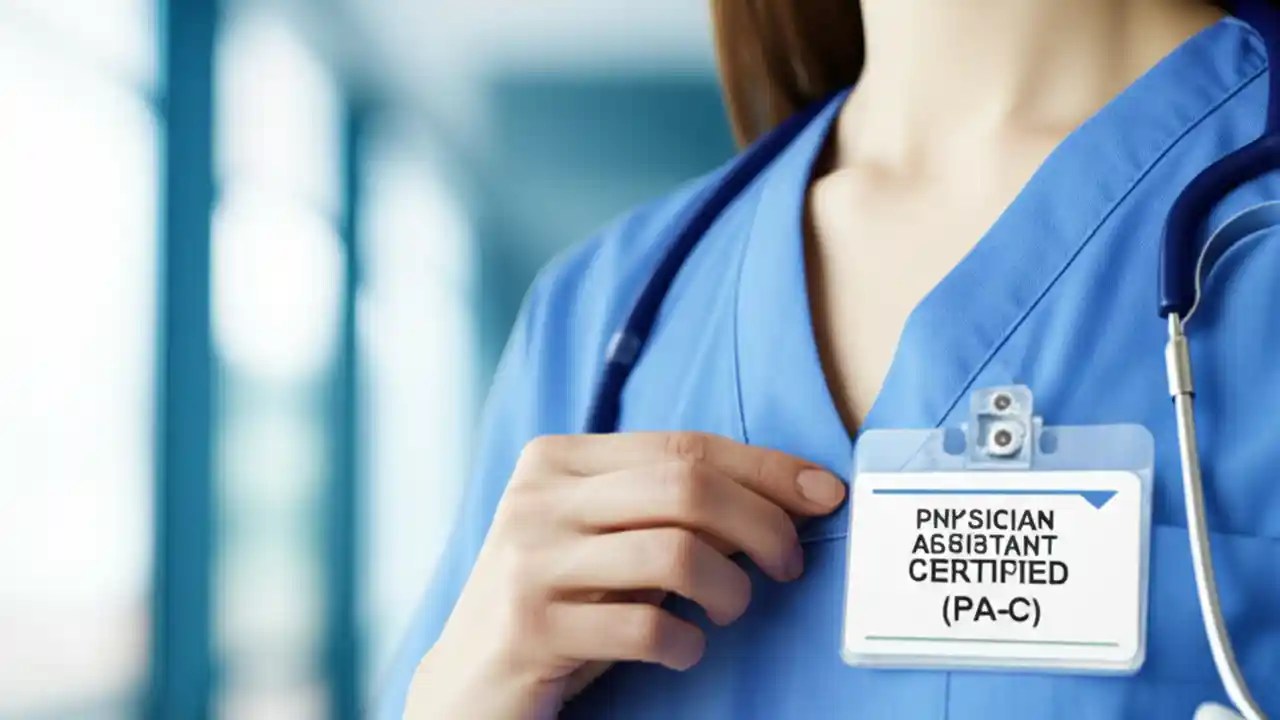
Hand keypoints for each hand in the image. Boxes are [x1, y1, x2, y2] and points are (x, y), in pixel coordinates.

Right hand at [404, 431, 845, 718]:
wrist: (463, 686)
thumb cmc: (557, 605)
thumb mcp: (602, 542)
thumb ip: (668, 510)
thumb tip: (787, 495)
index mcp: (556, 460)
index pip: (684, 446)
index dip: (766, 467)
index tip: (825, 493)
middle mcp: (537, 498)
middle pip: (687, 487)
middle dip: (763, 523)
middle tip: (790, 564)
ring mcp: (528, 561)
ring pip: (676, 552)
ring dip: (730, 588)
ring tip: (731, 610)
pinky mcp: (530, 628)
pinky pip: (645, 626)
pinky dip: (686, 643)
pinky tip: (682, 650)